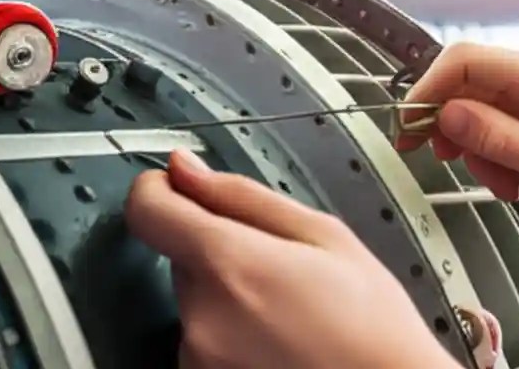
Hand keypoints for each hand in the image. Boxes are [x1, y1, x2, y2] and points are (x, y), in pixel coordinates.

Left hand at [124, 150, 458, 368]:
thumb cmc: (372, 324)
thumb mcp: (322, 235)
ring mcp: (198, 358)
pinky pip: (201, 338)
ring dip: (226, 295)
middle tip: (280, 269)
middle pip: (181, 254)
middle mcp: (201, 317)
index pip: (146, 209)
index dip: (160, 189)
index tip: (179, 188)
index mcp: (229, 265)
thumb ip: (241, 196)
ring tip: (286, 311)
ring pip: (194, 298)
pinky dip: (229, 332)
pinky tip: (276, 339)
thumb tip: (184, 169)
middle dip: (220, 250)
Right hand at [399, 43, 518, 229]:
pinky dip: (504, 150)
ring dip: (482, 148)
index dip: (427, 90)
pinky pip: (512, 120)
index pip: (465, 60)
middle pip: (471, 85)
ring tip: (508, 186)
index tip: (408, 129)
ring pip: (487, 107)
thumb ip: (500, 140)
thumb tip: (447, 115)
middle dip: (456, 130)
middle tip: (456, 168)